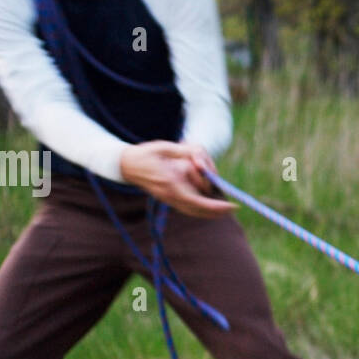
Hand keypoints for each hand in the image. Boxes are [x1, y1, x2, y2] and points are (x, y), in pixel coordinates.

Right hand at [118, 141, 235, 217]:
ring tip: (224, 207)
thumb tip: (202, 162)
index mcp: (171, 183)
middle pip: (199, 210)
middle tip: (232, 206)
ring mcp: (168, 200)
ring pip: (194, 212)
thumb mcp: (166, 147)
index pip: (198, 201)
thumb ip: (187, 152)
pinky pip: (188, 209)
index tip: (232, 206)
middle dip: (217, 209)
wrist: (126, 165)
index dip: (217, 206)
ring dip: (210, 210)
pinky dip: (201, 210)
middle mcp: (170, 195)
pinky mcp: (168, 200)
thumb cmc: (147, 153)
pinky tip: (212, 208)